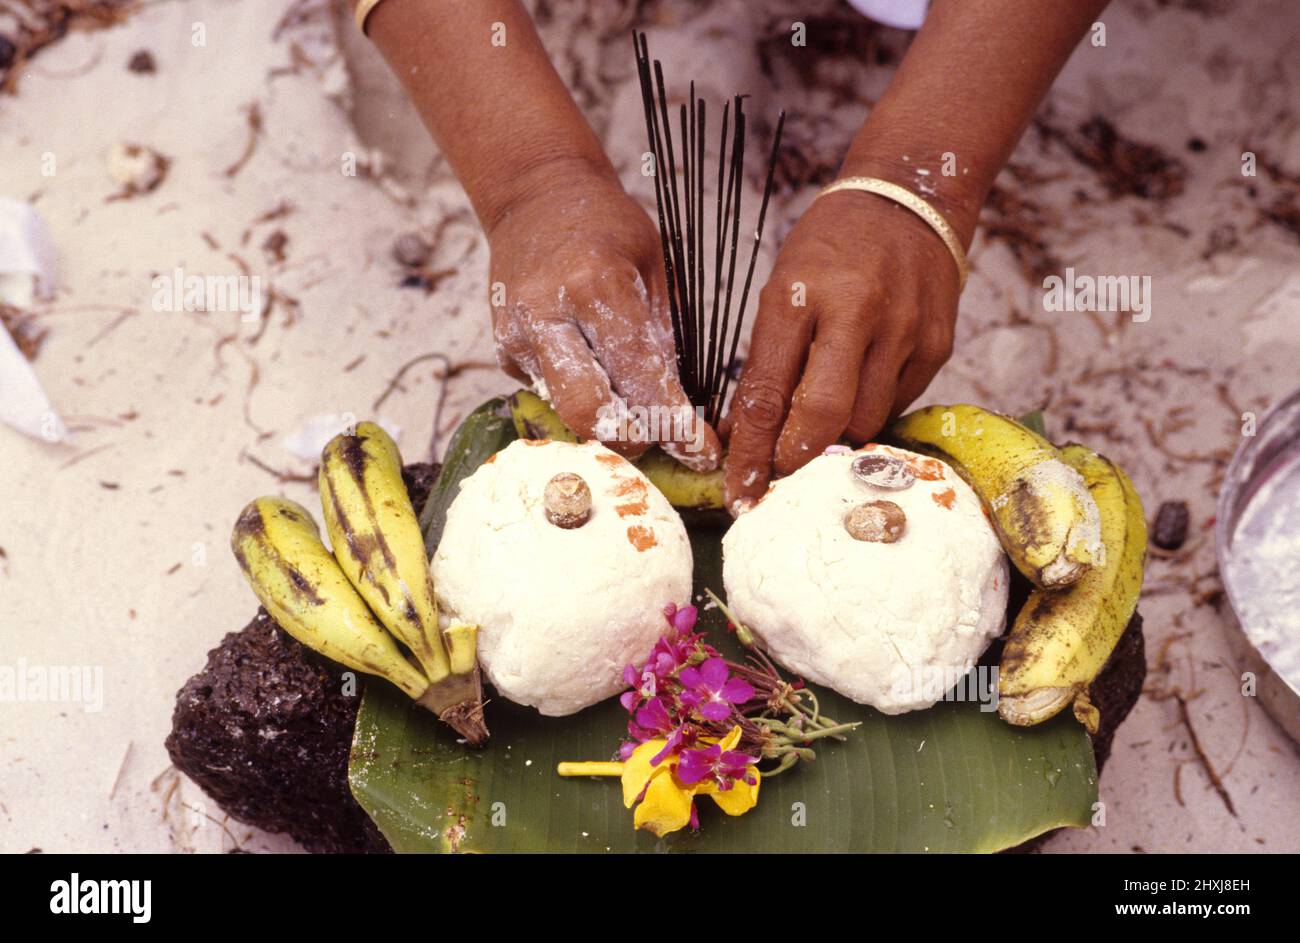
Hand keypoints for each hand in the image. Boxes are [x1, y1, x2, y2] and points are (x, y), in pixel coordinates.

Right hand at [487, 161, 719, 469]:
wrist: (533, 198)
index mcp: (595, 287)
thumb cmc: (607, 228)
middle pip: (589, 415)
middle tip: (662, 434)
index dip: (676, 425)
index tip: (703, 450)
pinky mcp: (503, 352)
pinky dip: (582, 395)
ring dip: (607, 422)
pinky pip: (551, 395)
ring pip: (566, 414)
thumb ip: (664, 340)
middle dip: (632, 439)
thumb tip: (685, 415)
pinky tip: (594, 367)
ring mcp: (517, 337)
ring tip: (634, 404)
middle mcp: (547, 317)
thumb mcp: (654, 268)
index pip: (641, 380)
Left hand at [722, 189, 963, 513]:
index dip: (751, 452)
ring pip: (865, 422)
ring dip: (836, 435)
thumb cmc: (829, 250)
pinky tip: (862, 387)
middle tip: (780, 473)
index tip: (740, 491)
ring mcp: (904, 330)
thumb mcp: (781, 289)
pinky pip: (897, 404)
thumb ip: (767, 363)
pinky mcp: (937, 345)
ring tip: (822, 419)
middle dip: (796, 458)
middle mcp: (856, 313)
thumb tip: (743, 435)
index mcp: (800, 296)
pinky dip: (871, 410)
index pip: (768, 393)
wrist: (908, 201)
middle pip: (823, 418)